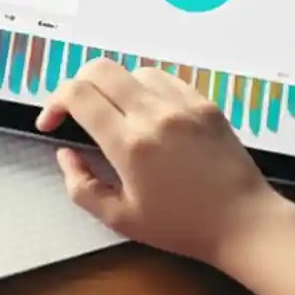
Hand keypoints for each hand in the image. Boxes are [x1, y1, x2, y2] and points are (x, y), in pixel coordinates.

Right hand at [36, 58, 289, 263]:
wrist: (244, 222)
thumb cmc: (181, 226)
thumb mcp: (119, 219)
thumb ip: (81, 185)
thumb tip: (65, 154)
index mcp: (130, 145)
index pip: (78, 95)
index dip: (53, 103)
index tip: (51, 124)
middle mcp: (154, 114)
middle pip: (99, 68)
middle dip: (76, 84)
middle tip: (74, 111)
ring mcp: (183, 104)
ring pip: (132, 70)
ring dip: (113, 87)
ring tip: (115, 116)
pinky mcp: (205, 102)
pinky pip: (164, 79)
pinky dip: (145, 89)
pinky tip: (147, 114)